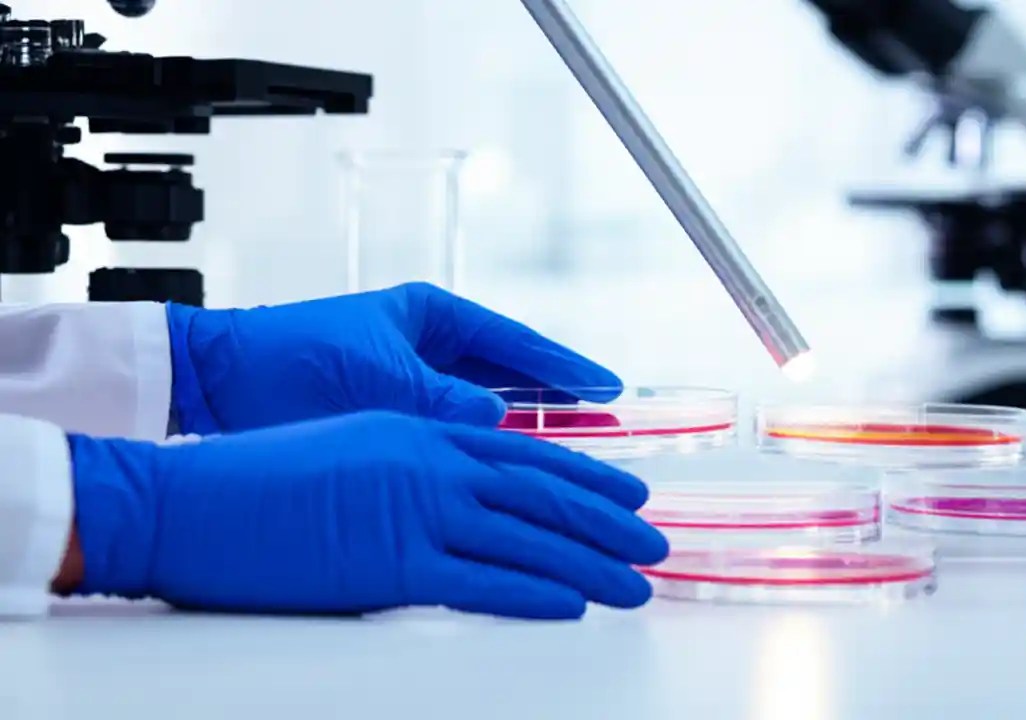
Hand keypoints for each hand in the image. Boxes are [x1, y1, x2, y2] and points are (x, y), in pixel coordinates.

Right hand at [67, 411, 667, 618]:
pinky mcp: (392, 564)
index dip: (588, 476)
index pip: (526, 454)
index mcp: (421, 430)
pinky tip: (576, 604)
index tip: (628, 495)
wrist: (185, 500)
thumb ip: (416, 470)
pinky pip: (484, 580)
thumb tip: (463, 506)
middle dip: (608, 522)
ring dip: (592, 565)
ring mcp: (415, 511)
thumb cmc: (255, 480)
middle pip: (544, 493)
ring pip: (528, 538)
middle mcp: (430, 462)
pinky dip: (536, 593)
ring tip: (638, 584)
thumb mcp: (353, 449)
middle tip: (655, 544)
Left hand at [167, 283, 620, 434]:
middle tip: (603, 424)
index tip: (608, 386)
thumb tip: (500, 417)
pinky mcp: (391, 416)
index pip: (515, 342)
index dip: (565, 366)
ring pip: (485, 406)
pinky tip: (506, 468)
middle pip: (510, 373)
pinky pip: (454, 432)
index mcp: (428, 314)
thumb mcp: (379, 377)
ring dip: (523, 426)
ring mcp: (410, 380)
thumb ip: (443, 401)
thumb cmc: (292, 361)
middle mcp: (426, 345)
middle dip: (555, 398)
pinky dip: (482, 447)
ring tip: (569, 450)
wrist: (215, 384)